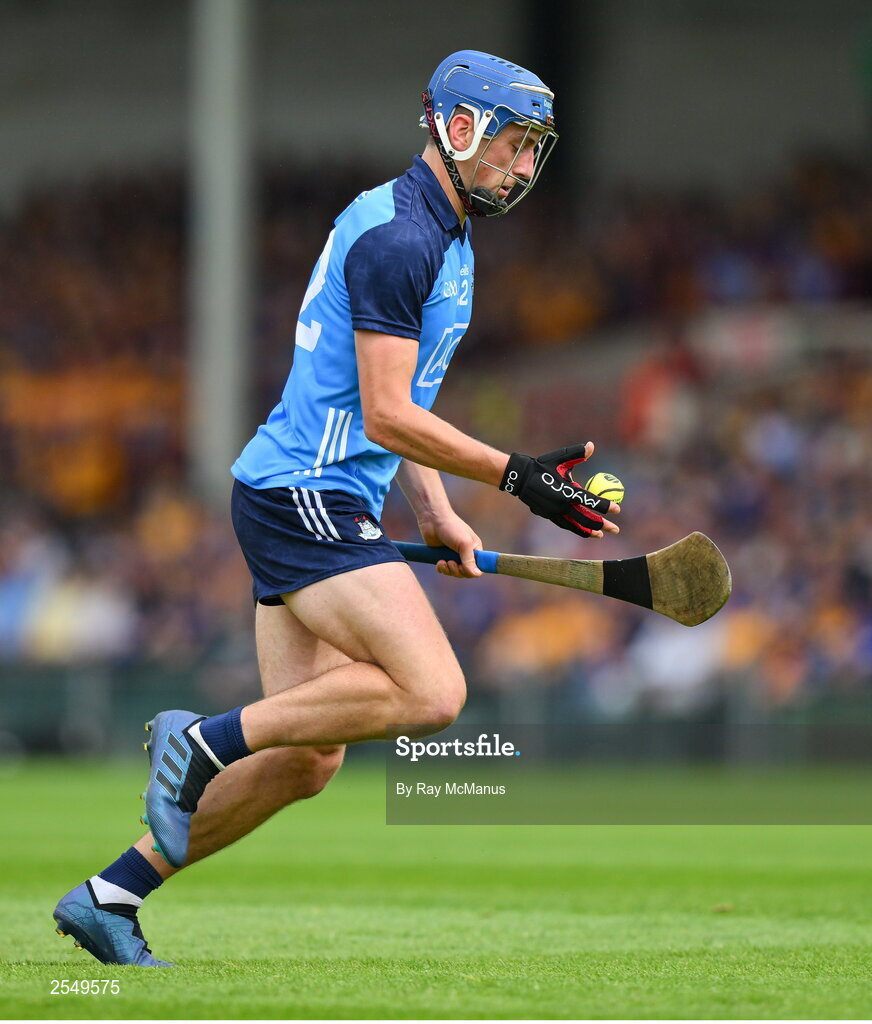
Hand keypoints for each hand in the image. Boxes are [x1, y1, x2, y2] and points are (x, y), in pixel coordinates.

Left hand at [417, 512, 483, 578]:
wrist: (432, 519)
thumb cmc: (451, 527)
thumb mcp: (464, 543)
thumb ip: (470, 560)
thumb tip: (477, 574)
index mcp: (475, 549)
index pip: (479, 567)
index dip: (472, 571)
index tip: (464, 568)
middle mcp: (466, 554)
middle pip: (466, 572)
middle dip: (458, 571)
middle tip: (451, 563)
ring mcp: (454, 556)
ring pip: (455, 572)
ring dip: (449, 570)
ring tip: (443, 562)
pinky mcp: (443, 557)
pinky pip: (445, 570)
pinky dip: (442, 569)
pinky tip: (439, 562)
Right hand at [499, 441, 620, 538]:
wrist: (520, 478)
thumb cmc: (542, 466)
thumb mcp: (560, 458)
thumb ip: (577, 453)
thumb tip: (591, 446)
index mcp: (566, 491)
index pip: (590, 501)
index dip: (605, 506)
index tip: (617, 509)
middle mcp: (561, 505)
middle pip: (586, 518)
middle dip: (603, 525)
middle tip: (615, 529)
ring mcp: (554, 512)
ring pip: (575, 526)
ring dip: (589, 531)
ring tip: (601, 535)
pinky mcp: (548, 515)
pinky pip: (565, 524)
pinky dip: (576, 528)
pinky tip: (584, 531)